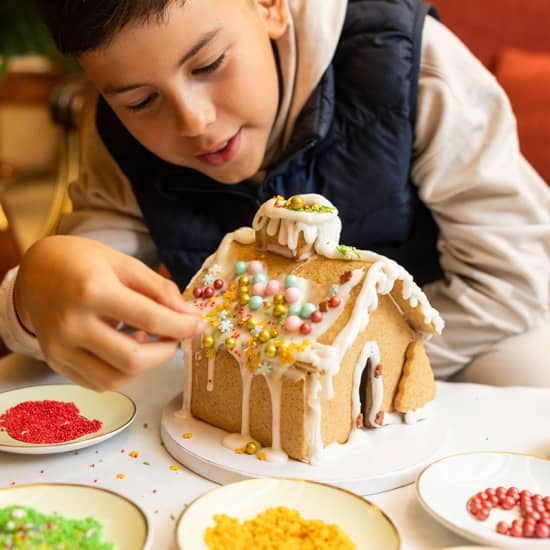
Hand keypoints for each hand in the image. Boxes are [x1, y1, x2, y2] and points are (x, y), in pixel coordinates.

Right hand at [14, 235, 203, 390]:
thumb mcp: (125, 264)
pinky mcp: (56, 363)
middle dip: (166, 352)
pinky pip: (99, 382)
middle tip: (176, 337)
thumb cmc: (84, 262)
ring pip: (116, 379)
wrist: (36, 271)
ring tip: (148, 340)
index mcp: (92, 291)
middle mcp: (72, 324)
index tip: (199, 325)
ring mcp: (60, 348)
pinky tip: (126, 347)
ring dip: (144, 366)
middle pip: (132, 359)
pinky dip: (123, 372)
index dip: (181, 326)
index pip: (149, 319)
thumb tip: (189, 315)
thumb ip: (159, 289)